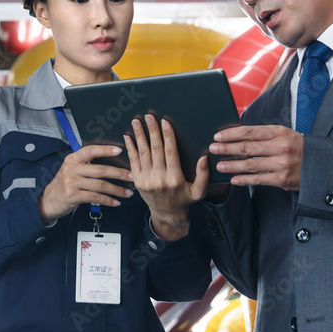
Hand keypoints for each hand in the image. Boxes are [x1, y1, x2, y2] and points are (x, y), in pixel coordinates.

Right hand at [38, 145, 133, 222]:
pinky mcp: (73, 196)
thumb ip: (86, 164)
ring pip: (100, 185)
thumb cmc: (65, 184)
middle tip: (131, 176)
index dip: (105, 150)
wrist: (49, 200)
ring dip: (117, 190)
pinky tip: (116, 202)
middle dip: (119, 173)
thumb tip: (109, 161)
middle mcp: (72, 169)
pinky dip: (108, 200)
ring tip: (128, 192)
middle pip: (100, 170)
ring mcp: (72, 182)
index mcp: (73, 159)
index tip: (120, 150)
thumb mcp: (72, 169)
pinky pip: (95, 197)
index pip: (91, 150)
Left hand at [125, 115, 208, 239]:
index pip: (171, 152)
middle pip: (155, 149)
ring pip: (143, 154)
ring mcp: (147, 180)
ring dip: (139, 136)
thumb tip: (204, 158)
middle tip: (149, 116)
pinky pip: (133, 162)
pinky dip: (130, 149)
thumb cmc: (184, 200)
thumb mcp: (199, 191)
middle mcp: (160, 178)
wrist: (167, 215)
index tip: (165, 122)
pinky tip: (128, 137)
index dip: (167, 136)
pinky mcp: (138, 181)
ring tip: (136, 122)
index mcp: (175, 178)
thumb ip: (203, 175)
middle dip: (152, 131)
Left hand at [210, 125, 303, 190]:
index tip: (218, 136)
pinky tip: (233, 179)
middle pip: (247, 147)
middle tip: (212, 149)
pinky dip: (244, 180)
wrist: (321, 164)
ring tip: (219, 166)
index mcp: (279, 132)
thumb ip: (264, 134)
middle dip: (227, 148)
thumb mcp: (285, 134)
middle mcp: (280, 147)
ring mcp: (281, 164)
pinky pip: (258, 179)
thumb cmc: (298, 148)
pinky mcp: (282, 179)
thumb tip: (239, 131)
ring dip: (232, 165)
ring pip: (250, 164)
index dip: (232, 134)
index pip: (250, 132)